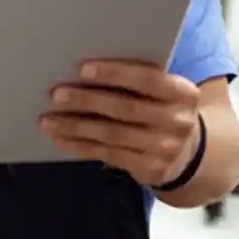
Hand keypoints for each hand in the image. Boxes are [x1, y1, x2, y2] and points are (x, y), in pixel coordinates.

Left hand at [41, 61, 200, 186]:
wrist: (189, 153)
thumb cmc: (164, 110)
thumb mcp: (164, 93)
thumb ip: (139, 82)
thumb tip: (86, 72)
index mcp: (183, 93)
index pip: (147, 79)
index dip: (115, 73)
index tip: (83, 69)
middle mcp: (178, 121)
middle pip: (126, 108)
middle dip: (88, 100)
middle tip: (57, 94)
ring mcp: (166, 149)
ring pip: (113, 135)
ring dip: (77, 126)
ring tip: (49, 120)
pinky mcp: (152, 170)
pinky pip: (109, 155)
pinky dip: (82, 146)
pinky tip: (62, 139)